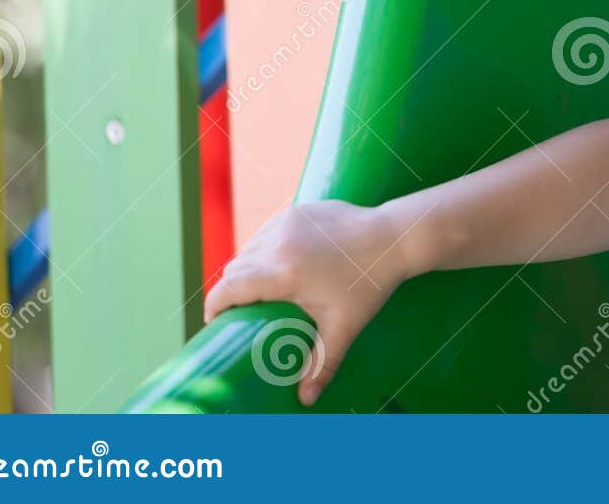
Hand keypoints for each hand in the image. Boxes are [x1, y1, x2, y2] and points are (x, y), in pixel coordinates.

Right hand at [203, 199, 408, 405]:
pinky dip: (265, 247)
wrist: (394, 238)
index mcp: (281, 272)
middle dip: (231, 289)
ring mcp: (286, 221)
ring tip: (256, 289)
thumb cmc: (369, 284)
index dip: (214, 305)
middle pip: (235, 267)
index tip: (215, 321)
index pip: (228, 288)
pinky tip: (277, 263)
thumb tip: (306, 400)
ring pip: (250, 247)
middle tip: (239, 310)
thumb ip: (322, 364)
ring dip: (247, 267)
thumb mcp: (343, 327)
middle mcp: (277, 242)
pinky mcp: (297, 209)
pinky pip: (268, 231)